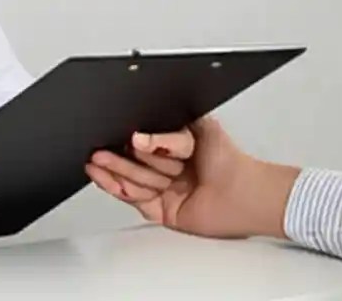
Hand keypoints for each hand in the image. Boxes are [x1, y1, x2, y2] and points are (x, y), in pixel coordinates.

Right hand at [85, 116, 300, 239]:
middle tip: (100, 149)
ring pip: (131, 180)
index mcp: (178, 148)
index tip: (112, 131)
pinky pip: (134, 200)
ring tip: (98, 159)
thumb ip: (169, 130)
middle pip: (134, 162)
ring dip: (113, 170)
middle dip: (117, 156)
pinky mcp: (162, 211)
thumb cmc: (231, 162)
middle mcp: (170, 169)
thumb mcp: (200, 128)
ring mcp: (165, 190)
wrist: (243, 194)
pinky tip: (104, 177)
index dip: (128, 139)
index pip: (144, 143)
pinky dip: (117, 189)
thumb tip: (140, 136)